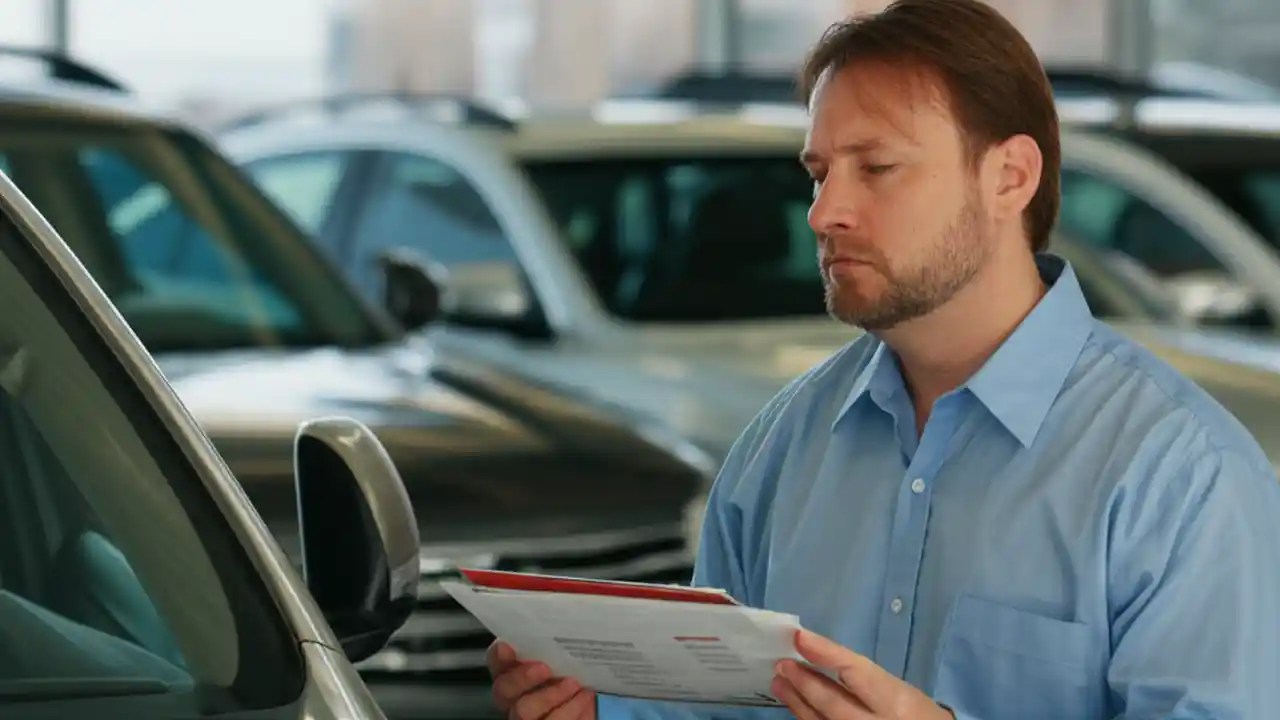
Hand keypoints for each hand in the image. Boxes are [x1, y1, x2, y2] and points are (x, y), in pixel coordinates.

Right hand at [486, 640, 596, 719]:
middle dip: (523, 678)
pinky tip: (584, 698)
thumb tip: (567, 605)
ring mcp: (528, 715)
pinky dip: (569, 710)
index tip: (507, 645)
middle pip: (503, 689)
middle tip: (546, 667)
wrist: (595, 694)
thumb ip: (557, 634)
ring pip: (523, 711)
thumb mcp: (567, 647)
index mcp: (514, 668)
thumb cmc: (578, 667)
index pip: (496, 659)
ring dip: (551, 696)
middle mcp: (514, 694)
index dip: (498, 654)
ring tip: (575, 683)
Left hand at [772, 630, 953, 719]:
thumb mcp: (899, 691)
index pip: (856, 672)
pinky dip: (807, 719)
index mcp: (894, 702)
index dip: (825, 653)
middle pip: (832, 703)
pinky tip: (798, 707)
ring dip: (797, 703)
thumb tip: (821, 656)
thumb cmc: (916, 714)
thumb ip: (864, 679)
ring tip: (780, 683)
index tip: (800, 637)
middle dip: (803, 683)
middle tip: (781, 664)